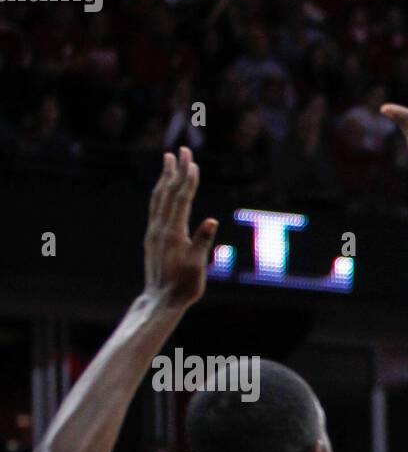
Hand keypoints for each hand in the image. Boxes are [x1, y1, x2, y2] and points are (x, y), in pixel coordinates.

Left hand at [143, 148, 217, 309]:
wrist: (160, 301)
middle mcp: (160, 228)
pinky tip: (163, 188)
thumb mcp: (197, 267)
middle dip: (176, 170)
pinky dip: (160, 192)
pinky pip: (155, 207)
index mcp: (173, 234)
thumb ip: (202, 242)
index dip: (188, 181)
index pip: (181, 200)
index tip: (193, 163)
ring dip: (165, 177)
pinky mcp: (152, 237)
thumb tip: (211, 220)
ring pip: (158, 197)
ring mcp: (154, 232)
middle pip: (168, 192)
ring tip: (168, 160)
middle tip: (182, 150)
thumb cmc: (183, 287)